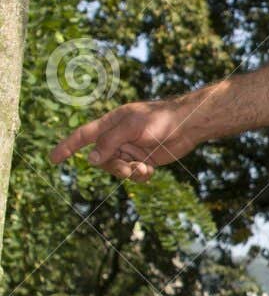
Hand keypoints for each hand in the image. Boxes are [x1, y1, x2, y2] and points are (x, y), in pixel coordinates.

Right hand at [49, 95, 208, 180]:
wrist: (188, 126)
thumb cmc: (160, 119)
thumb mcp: (131, 128)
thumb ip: (109, 142)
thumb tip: (90, 159)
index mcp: (110, 124)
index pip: (82, 136)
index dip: (66, 147)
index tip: (52, 159)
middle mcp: (117, 137)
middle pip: (101, 160)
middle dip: (114, 167)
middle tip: (131, 167)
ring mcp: (130, 149)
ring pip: (117, 169)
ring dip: (129, 173)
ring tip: (145, 168)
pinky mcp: (143, 160)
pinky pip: (133, 174)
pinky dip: (140, 176)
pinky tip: (151, 170)